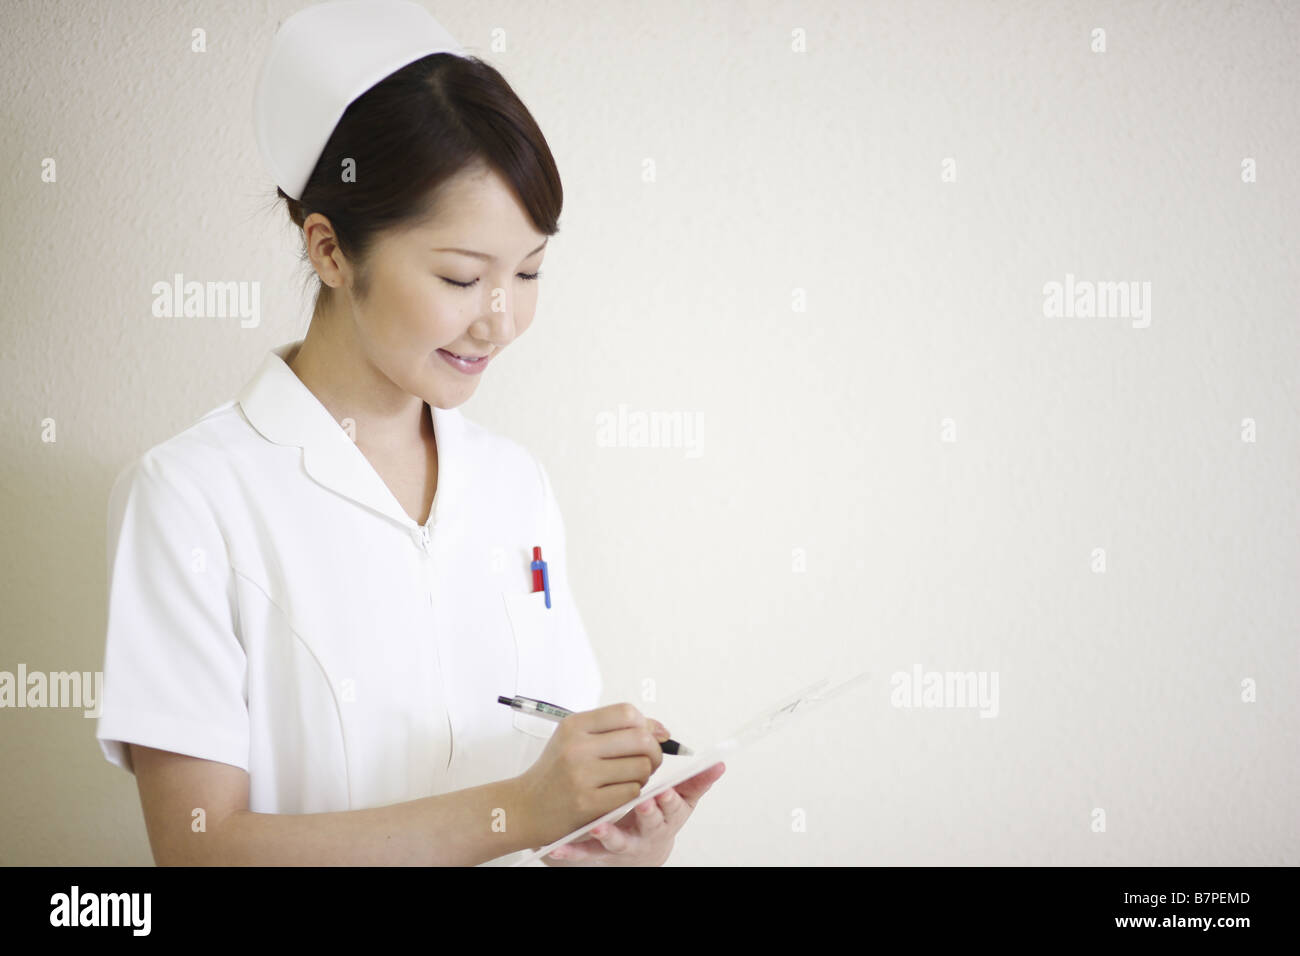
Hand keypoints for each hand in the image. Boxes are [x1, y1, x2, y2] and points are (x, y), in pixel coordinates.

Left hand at [539, 761, 725, 866]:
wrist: (635, 852)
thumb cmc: (654, 819)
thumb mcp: (679, 803)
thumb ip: (695, 783)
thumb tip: (718, 764)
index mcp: (665, 815)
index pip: (672, 805)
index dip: (670, 798)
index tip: (666, 789)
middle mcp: (645, 831)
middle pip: (650, 823)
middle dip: (647, 814)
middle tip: (642, 802)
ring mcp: (622, 844)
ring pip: (618, 841)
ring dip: (610, 834)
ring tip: (598, 826)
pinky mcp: (599, 854)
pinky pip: (584, 854)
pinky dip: (571, 851)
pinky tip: (556, 849)